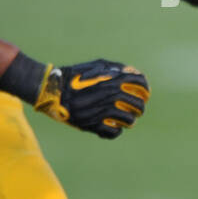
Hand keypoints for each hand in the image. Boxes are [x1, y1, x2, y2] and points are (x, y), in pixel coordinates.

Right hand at [33, 59, 149, 138]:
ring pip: (129, 120)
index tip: (144, 94)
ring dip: (128, 121)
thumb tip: (133, 72)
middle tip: (136, 110)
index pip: (141, 84)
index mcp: (113, 80)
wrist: (52, 90)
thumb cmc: (75, 76)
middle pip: (139, 105)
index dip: (145, 89)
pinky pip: (114, 132)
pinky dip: (115, 130)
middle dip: (139, 108)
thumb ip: (116, 69)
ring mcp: (103, 110)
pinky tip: (112, 126)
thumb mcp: (96, 66)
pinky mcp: (94, 124)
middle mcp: (111, 95)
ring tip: (125, 120)